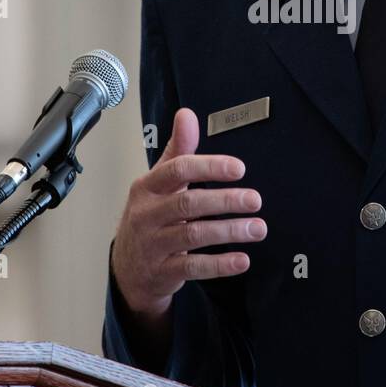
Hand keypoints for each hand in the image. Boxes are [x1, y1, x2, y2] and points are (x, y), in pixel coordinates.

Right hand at [112, 107, 266, 318]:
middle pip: (187, 204)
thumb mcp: (158, 182)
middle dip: (224, 200)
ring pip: (193, 236)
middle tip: (255, 199)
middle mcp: (147, 215)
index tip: (239, 168)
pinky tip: (242, 260)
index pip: (177, 170)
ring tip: (257, 228)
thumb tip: (187, 115)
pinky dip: (220, 264)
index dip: (209, 167)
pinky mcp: (163, 272)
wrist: (128, 268)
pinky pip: (193, 267)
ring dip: (229, 231)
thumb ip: (178, 149)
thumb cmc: (149, 217)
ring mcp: (154, 245)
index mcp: (147, 187)